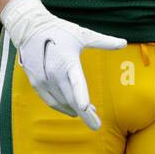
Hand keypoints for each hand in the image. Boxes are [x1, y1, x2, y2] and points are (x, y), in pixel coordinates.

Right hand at [0, 0, 125, 129]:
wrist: (30, 28)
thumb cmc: (59, 30)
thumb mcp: (82, 35)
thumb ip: (103, 42)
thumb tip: (124, 43)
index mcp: (68, 61)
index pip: (76, 81)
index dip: (81, 94)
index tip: (85, 108)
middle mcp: (54, 73)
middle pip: (71, 99)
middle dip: (85, 114)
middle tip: (96, 125)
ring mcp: (43, 80)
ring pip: (62, 102)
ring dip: (75, 111)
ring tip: (88, 115)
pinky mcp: (36, 83)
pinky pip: (51, 101)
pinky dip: (62, 107)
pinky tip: (72, 111)